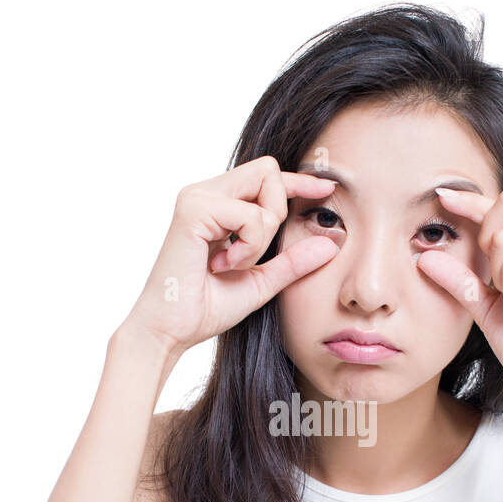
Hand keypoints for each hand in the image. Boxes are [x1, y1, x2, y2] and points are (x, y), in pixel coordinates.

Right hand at [125, 155, 339, 355]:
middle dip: (278, 210)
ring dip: (263, 234)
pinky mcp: (193, 209)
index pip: (264, 176)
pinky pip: (251, 216)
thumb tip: (331, 243)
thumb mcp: (260, 282)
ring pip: (264, 186)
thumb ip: (292, 262)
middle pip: (268, 170)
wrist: (171, 331)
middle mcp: (204, 193)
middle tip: (255, 252)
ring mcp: (196, 197)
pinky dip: (249, 246)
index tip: (327, 189)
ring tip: (233, 263)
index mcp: (216, 204)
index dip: (297, 181)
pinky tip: (223, 265)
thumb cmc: (205, 308)